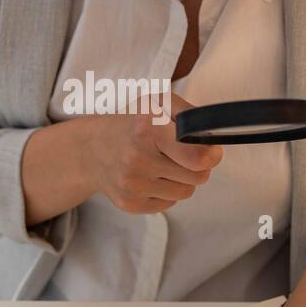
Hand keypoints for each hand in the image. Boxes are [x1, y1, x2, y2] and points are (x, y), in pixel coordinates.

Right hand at [82, 93, 222, 213]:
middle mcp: (137, 159)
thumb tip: (214, 138)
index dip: (211, 155)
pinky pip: (169, 204)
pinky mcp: (129, 203)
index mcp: (147, 129)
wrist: (91, 148)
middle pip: (197, 177)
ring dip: (182, 179)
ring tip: (163, 164)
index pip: (197, 157)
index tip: (209, 150)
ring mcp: (131, 184)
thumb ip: (191, 115)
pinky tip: (151, 177)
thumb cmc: (132, 123)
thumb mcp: (158, 103)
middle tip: (182, 154)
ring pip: (185, 192)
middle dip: (197, 166)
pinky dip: (166, 192)